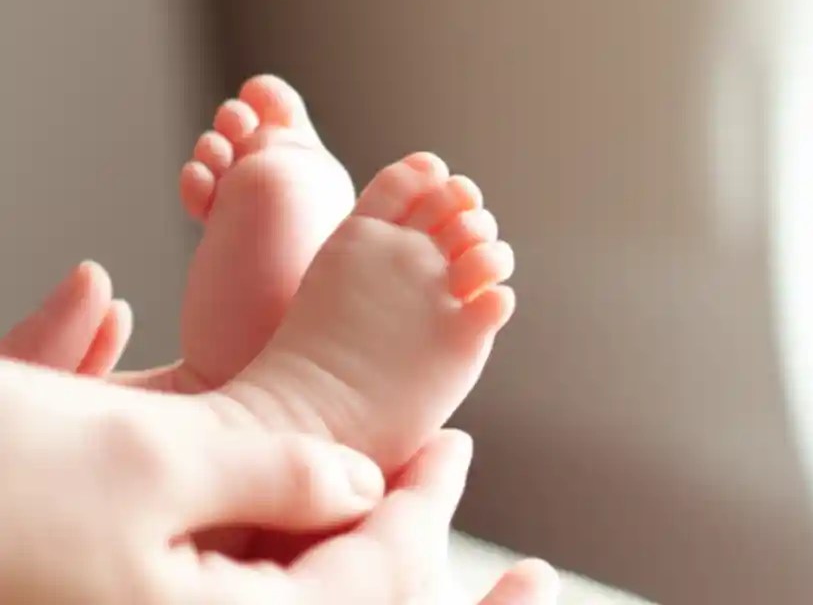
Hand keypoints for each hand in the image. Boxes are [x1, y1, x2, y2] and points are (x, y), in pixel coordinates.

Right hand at [0, 361, 557, 603]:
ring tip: (400, 504)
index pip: (370, 582)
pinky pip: (234, 590)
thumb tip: (366, 484)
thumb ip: (277, 474)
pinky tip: (303, 513)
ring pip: (293, 603)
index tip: (456, 447)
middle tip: (464, 499)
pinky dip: (279, 548)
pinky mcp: (124, 596)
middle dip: (419, 568)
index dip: (426, 509)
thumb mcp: (148, 462)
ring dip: (362, 570)